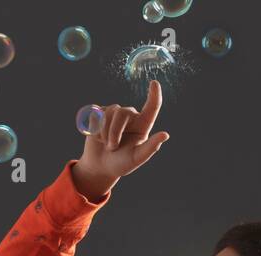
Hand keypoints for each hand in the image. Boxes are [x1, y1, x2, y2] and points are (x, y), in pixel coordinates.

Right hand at [73, 79, 168, 196]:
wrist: (100, 167)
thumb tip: (165, 134)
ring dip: (104, 132)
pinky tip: (97, 137)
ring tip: (105, 144)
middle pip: (122, 112)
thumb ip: (151, 147)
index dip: (154, 95)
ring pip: (109, 112)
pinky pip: (96, 113)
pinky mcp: (99, 114)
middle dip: (114, 131)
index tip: (154, 83)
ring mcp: (114, 114)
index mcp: (143, 125)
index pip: (152, 107)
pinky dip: (95, 128)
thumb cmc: (120, 164)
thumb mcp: (136, 158)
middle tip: (112, 148)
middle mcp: (130, 117)